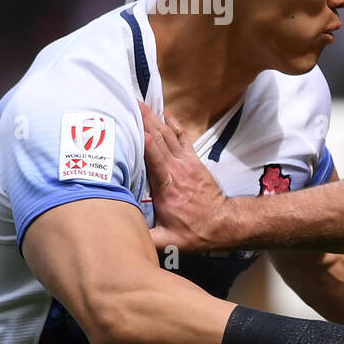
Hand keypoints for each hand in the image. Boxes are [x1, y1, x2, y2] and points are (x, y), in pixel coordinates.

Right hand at [140, 103, 232, 252]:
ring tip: (140, 102)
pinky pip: (181, 138)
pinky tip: (163, 112)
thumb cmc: (195, 232)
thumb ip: (144, 238)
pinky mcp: (193, 161)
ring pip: (169, 135)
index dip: (144, 140)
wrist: (225, 224)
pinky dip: (173, 124)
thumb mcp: (168, 242)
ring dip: (155, 118)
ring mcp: (187, 163)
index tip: (131, 124)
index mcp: (168, 187)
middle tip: (128, 102)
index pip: (154, 158)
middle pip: (159, 139)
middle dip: (145, 120)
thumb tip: (118, 236)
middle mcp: (177, 170)